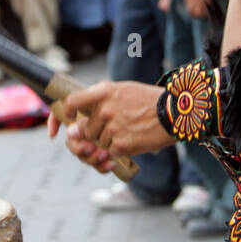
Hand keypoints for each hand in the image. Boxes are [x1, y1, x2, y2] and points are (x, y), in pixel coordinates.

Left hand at [46, 80, 171, 160]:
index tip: (72, 119)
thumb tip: (75, 124)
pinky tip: (134, 137)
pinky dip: (121, 148)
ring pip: (99, 142)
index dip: (67, 112)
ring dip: (111, 140)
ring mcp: (112, 127)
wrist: (173, 112)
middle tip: (119, 125)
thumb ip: (98, 101)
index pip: (72, 102)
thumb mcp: (122, 90)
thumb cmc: (148, 100)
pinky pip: (111, 151)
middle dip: (99, 131)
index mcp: (103, 92)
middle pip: (87, 128)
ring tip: (131, 128)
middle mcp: (105, 109)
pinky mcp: (121, 144)